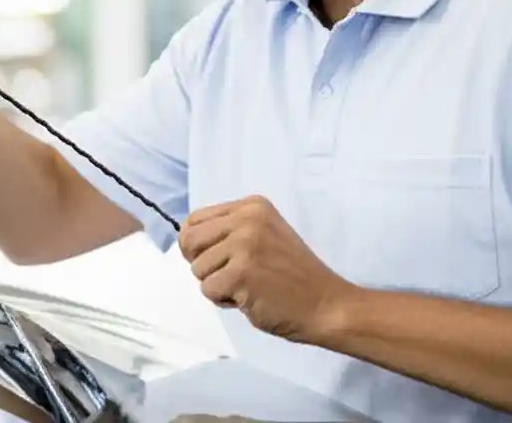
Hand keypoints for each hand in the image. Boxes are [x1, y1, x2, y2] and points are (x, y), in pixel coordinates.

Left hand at [178, 195, 359, 343]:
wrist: (327, 305)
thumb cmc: (292, 275)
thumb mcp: (263, 235)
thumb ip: (229, 231)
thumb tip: (184, 238)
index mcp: (252, 206)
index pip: (194, 220)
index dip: (197, 244)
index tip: (219, 257)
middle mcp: (247, 219)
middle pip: (189, 241)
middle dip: (201, 263)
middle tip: (229, 275)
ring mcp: (244, 245)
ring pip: (197, 269)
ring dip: (218, 284)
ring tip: (248, 286)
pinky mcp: (241, 274)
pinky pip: (209, 290)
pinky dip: (225, 300)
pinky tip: (251, 298)